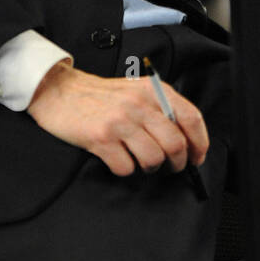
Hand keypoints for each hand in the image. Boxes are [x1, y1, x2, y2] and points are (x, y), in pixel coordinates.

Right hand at [26, 60, 209, 177]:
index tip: (197, 157)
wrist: (59, 91)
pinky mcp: (101, 138)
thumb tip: (186, 139)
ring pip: (153, 159)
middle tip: (169, 166)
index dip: (200, 143)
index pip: (191, 117)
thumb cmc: (100, 96)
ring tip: (140, 161)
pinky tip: (117, 158)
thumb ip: (160, 108)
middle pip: (175, 144)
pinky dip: (124, 169)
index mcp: (152, 91)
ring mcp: (119, 121)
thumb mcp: (135, 91)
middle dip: (176, 163)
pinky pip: (126, 168)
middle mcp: (138, 104)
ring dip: (150, 168)